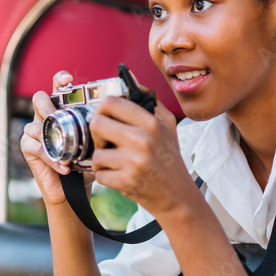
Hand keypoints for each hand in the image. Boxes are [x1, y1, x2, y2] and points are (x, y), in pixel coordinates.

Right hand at [20, 70, 94, 207]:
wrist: (73, 188)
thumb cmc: (84, 162)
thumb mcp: (95, 142)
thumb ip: (99, 128)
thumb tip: (116, 115)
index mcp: (61, 111)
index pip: (57, 89)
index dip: (59, 79)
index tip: (68, 79)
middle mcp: (46, 117)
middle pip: (38, 99)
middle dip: (47, 104)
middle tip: (56, 113)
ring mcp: (34, 132)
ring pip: (34, 124)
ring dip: (49, 135)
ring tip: (62, 145)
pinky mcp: (29, 149)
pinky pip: (37, 148)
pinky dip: (52, 158)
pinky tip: (64, 167)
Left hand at [88, 94, 198, 219]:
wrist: (179, 197)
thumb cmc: (169, 159)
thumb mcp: (168, 125)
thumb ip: (149, 101)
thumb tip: (130, 78)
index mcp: (151, 122)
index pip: (112, 102)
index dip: (103, 109)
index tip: (106, 119)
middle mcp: (143, 139)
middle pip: (97, 123)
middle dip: (97, 135)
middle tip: (107, 142)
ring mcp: (134, 161)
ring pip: (96, 153)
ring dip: (101, 160)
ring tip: (115, 163)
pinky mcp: (127, 181)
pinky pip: (99, 174)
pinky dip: (105, 177)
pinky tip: (119, 176)